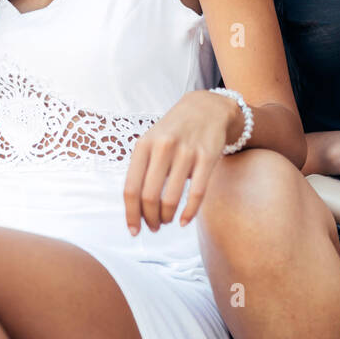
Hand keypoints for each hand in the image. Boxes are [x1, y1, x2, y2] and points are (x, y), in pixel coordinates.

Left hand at [123, 89, 234, 234]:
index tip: (134, 231)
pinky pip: (197, 192)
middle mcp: (163, 147)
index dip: (131, 214)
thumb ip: (142, 169)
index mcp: (143, 145)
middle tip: (154, 227)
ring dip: (167, 217)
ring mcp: (187, 151)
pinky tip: (184, 221)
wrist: (206, 107)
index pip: (131, 188)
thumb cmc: (173, 131)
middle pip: (149, 196)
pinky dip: (189, 213)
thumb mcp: (151, 141)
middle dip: (150, 219)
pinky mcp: (208, 156)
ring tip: (167, 220)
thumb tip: (135, 209)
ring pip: (171, 197)